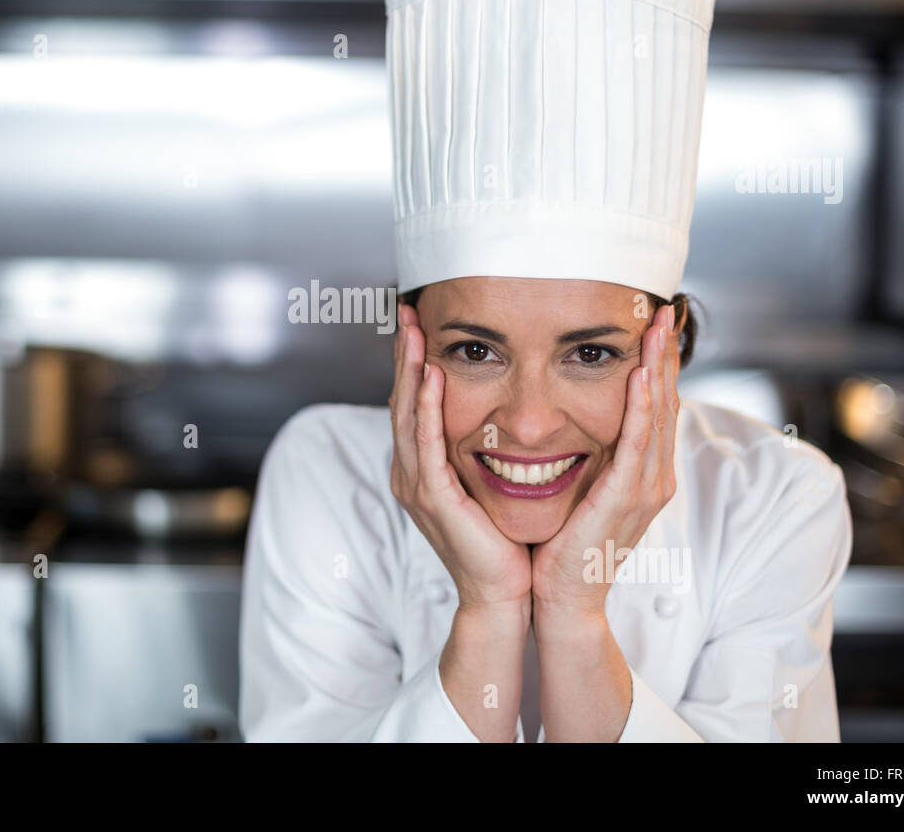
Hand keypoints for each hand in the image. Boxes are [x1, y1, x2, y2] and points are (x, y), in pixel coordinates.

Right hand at [389, 303, 532, 610]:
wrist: (502, 591)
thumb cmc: (501, 540)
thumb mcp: (486, 483)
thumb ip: (481, 449)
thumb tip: (499, 410)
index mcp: (421, 468)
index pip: (412, 404)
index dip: (412, 362)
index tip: (418, 323)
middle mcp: (410, 473)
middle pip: (400, 401)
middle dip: (403, 355)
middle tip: (406, 311)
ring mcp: (417, 486)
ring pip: (407, 416)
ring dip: (409, 371)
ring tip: (413, 332)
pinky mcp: (434, 499)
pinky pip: (428, 445)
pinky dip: (427, 409)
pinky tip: (432, 379)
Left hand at [530, 302, 680, 618]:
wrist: (564, 596)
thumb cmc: (567, 543)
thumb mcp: (586, 488)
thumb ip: (594, 454)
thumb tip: (582, 416)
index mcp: (645, 473)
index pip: (657, 407)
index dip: (659, 365)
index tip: (655, 325)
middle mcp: (655, 477)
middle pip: (666, 403)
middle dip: (665, 356)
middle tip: (664, 312)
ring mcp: (645, 489)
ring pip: (657, 416)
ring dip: (658, 369)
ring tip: (657, 329)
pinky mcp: (626, 499)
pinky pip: (637, 445)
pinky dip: (641, 408)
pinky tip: (641, 377)